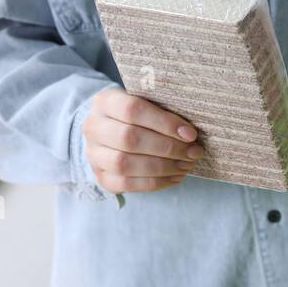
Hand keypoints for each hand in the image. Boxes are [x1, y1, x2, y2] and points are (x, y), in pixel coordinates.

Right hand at [83, 88, 203, 192]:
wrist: (112, 133)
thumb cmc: (138, 116)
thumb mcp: (147, 103)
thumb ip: (163, 111)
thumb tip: (189, 133)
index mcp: (104, 102)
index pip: (133, 109)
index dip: (164, 123)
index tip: (190, 134)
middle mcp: (93, 128)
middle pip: (129, 139)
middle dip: (167, 148)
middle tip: (193, 152)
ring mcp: (94, 155)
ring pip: (125, 164)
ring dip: (162, 167)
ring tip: (186, 165)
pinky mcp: (101, 177)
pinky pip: (126, 184)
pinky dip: (155, 183)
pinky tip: (174, 177)